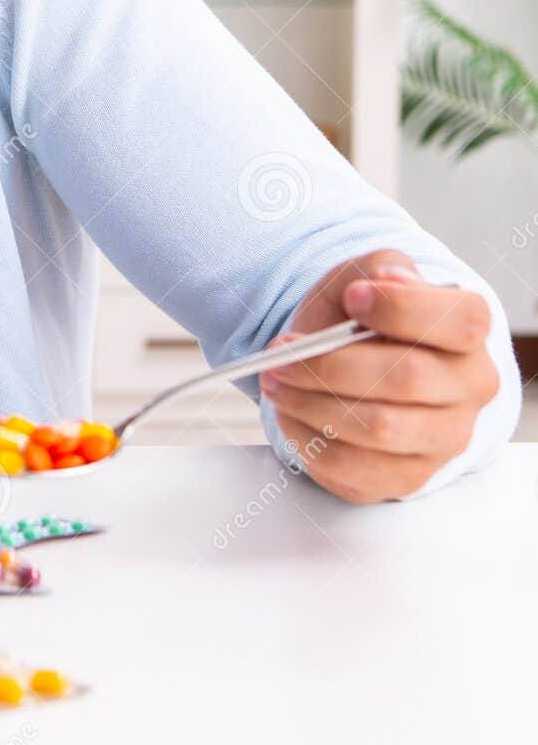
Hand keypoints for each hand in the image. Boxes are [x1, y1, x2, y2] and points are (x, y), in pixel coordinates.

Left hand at [259, 248, 499, 503]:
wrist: (344, 362)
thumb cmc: (357, 317)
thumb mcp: (364, 276)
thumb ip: (379, 268)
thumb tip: (388, 278)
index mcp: (467, 332)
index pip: (459, 321)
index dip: (402, 308)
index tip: (352, 297)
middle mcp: (469, 389)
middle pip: (406, 378)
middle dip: (330, 362)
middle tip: (280, 350)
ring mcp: (443, 439)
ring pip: (378, 428)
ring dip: (311, 402)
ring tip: (276, 379)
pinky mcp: (406, 476)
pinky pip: (354, 466)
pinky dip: (308, 438)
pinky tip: (289, 412)